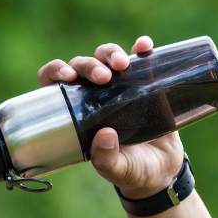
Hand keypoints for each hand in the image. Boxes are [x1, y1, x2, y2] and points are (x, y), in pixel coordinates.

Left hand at [37, 36, 184, 198]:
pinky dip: (141, 48)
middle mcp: (93, 95)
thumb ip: (106, 159)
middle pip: (82, 65)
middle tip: (103, 77)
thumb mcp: (116, 169)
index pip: (54, 83)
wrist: (163, 171)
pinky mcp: (144, 82)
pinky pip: (140, 58)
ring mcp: (119, 86)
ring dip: (111, 54)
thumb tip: (104, 134)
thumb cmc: (131, 170)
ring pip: (106, 56)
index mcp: (76, 113)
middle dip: (89, 65)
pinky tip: (144, 46)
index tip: (68, 77)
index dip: (55, 72)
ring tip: (123, 65)